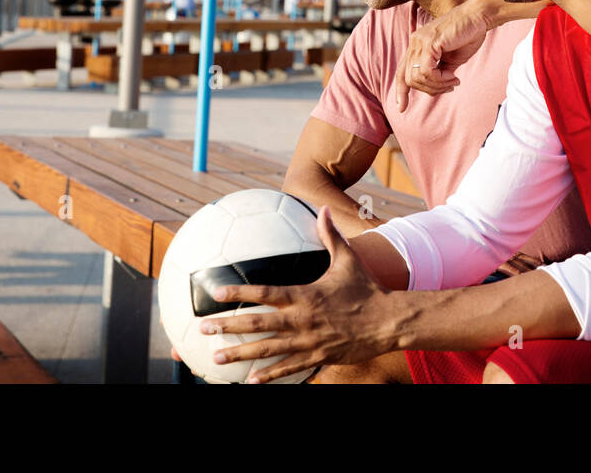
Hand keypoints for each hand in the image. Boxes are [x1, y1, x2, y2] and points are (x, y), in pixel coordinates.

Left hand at [199, 206, 397, 382]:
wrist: (387, 321)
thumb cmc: (366, 288)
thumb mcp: (348, 259)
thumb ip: (330, 235)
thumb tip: (321, 209)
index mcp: (305, 295)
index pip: (265, 292)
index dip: (239, 292)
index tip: (215, 293)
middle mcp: (302, 320)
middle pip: (258, 324)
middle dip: (228, 326)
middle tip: (203, 329)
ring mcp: (308, 342)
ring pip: (268, 350)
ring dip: (240, 355)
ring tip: (216, 359)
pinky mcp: (317, 358)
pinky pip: (289, 368)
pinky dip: (269, 375)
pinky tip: (250, 381)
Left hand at [393, 0, 493, 111]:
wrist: (478, 17)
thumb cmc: (468, 36)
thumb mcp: (451, 60)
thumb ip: (440, 73)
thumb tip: (434, 89)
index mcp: (417, 46)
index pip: (401, 72)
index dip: (400, 91)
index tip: (401, 108)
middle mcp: (414, 43)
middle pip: (409, 79)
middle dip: (429, 89)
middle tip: (449, 87)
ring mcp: (420, 41)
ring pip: (417, 77)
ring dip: (437, 85)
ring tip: (453, 81)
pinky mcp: (429, 42)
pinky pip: (427, 71)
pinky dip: (439, 79)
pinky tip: (452, 76)